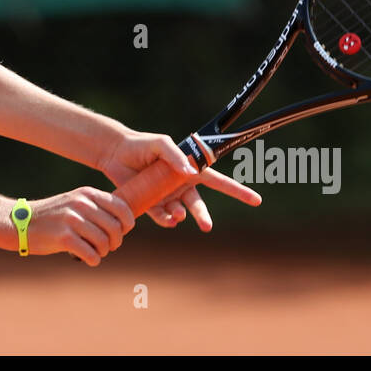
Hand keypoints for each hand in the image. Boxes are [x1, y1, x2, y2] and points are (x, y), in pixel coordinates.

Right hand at [27, 187, 135, 266]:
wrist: (20, 223)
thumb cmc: (53, 217)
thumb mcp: (74, 203)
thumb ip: (96, 208)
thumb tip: (124, 224)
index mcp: (87, 194)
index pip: (121, 207)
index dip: (126, 223)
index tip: (122, 232)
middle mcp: (81, 204)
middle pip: (115, 228)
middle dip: (115, 242)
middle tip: (107, 247)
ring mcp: (72, 220)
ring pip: (104, 242)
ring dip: (103, 252)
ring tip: (95, 252)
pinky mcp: (64, 237)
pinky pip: (91, 254)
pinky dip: (93, 260)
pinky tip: (87, 259)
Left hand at [98, 131, 260, 230]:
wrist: (115, 154)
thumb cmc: (141, 145)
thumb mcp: (160, 144)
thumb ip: (175, 155)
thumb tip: (188, 171)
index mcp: (189, 170)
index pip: (218, 181)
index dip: (237, 191)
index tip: (256, 200)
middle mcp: (180, 186)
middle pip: (198, 204)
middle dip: (203, 216)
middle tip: (207, 226)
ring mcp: (166, 197)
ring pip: (180, 213)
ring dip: (181, 216)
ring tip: (178, 215)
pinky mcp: (151, 205)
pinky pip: (163, 217)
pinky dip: (166, 220)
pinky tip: (167, 218)